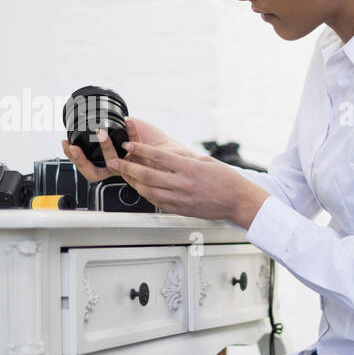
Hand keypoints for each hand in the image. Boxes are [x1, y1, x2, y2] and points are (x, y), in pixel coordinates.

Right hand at [59, 117, 197, 185]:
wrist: (178, 151)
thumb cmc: (156, 143)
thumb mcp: (130, 130)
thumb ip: (117, 126)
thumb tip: (104, 116)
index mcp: (114, 164)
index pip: (89, 167)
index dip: (75, 158)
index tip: (67, 144)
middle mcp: (121, 170)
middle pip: (93, 172)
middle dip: (79, 159)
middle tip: (74, 146)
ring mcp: (133, 170)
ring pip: (110, 166)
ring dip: (104, 147)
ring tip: (101, 132)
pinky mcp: (147, 165)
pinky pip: (135, 152)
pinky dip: (132, 133)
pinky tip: (130, 123)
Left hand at [105, 138, 261, 223]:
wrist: (238, 201)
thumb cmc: (226, 180)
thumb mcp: (206, 161)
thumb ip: (184, 158)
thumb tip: (166, 153)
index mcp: (189, 168)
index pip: (158, 156)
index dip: (140, 149)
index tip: (129, 144)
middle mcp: (182, 183)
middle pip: (147, 174)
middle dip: (127, 166)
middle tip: (115, 160)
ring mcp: (180, 198)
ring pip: (148, 190)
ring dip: (132, 181)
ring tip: (124, 175)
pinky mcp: (181, 209)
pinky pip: (157, 202)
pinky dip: (146, 195)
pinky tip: (140, 189)